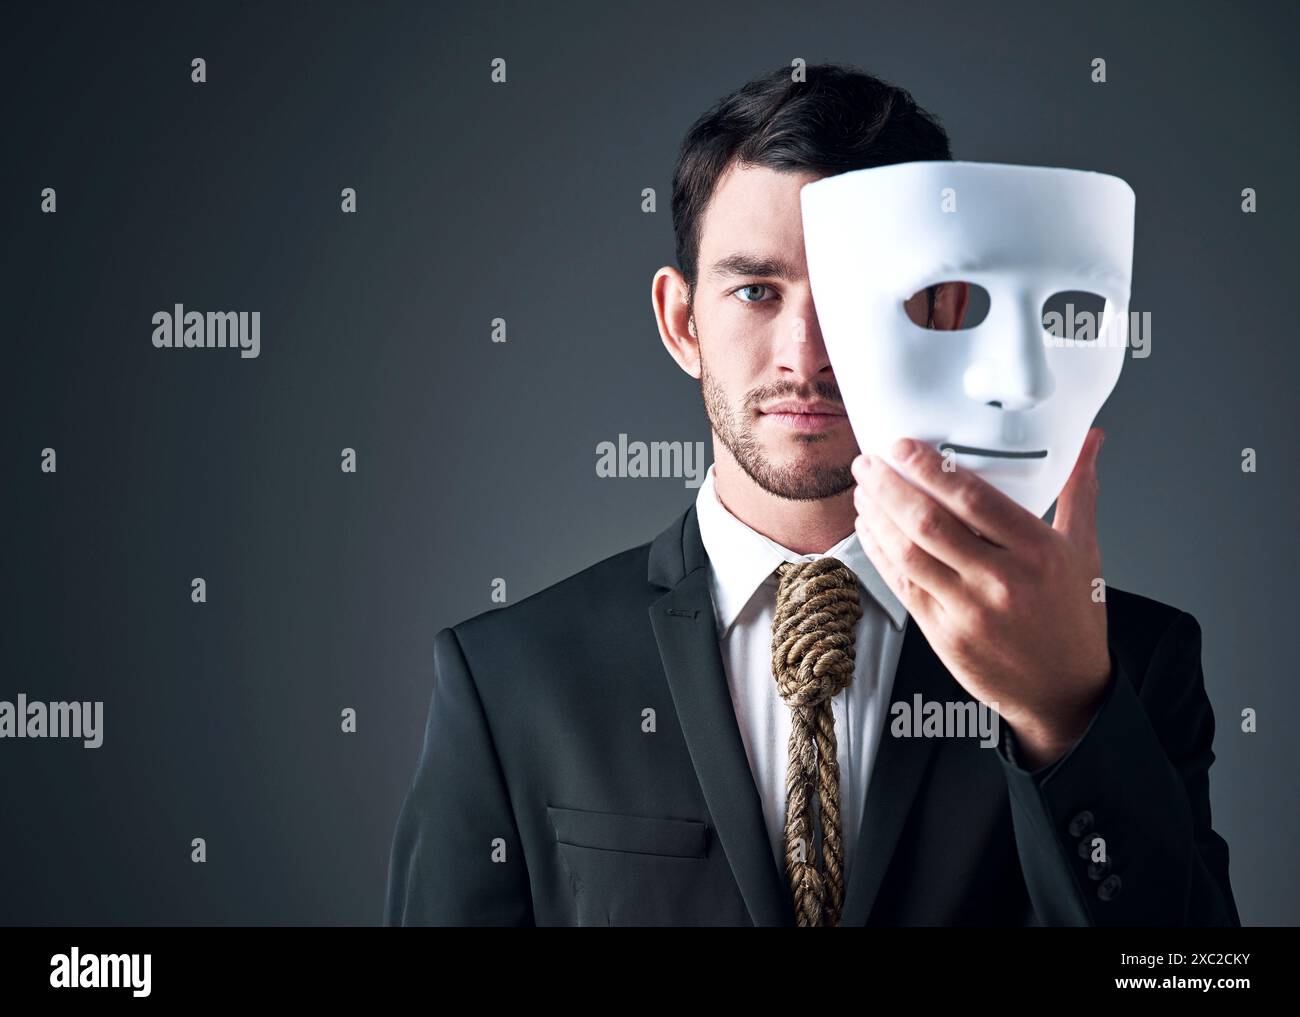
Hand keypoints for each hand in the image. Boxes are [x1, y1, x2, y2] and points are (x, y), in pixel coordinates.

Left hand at [851, 428, 1112, 768]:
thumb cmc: (1072, 617)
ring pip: (907, 553)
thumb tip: (1089, 439)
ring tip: (863, 490)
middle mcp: (1001, 580)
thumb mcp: (1083, 550)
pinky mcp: (942, 633)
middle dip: (888, 486)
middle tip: (867, 461)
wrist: (1064, 691)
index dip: (929, 468)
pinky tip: (870, 528)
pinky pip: (900, 583)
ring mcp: (968, 610)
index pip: (973, 498)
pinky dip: (879, 551)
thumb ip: (1078, 490)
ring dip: (877, 517)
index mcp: (1037, 552)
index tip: (902, 446)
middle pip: (929, 522)